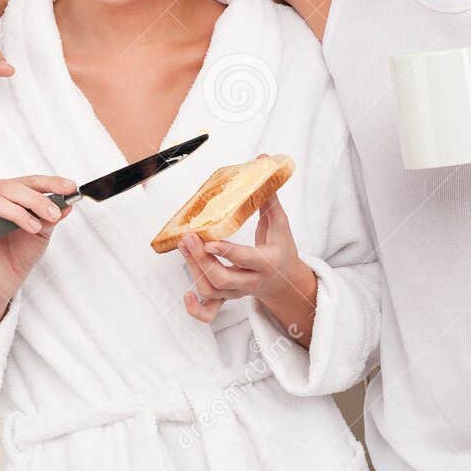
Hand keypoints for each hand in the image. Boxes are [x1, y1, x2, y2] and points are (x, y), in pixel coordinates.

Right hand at [0, 175, 76, 300]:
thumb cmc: (21, 252)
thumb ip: (52, 217)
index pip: (30, 182)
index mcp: (14, 196)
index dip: (50, 183)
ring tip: (33, 227)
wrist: (8, 279)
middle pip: (9, 187)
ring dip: (15, 211)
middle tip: (53, 214)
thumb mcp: (43, 234)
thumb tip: (67, 204)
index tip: (70, 188)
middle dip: (35, 199)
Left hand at [178, 192, 316, 343]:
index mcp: (268, 262)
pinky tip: (186, 294)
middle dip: (201, 261)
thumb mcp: (280, 224)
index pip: (246, 259)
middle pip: (223, 279)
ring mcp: (239, 292)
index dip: (227, 251)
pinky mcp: (229, 298)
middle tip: (187, 239)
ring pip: (212, 291)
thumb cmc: (281, 248)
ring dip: (194, 271)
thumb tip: (264, 161)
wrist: (286, 282)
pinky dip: (196, 308)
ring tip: (184, 247)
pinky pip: (210, 310)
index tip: (209, 241)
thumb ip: (268, 197)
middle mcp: (253, 281)